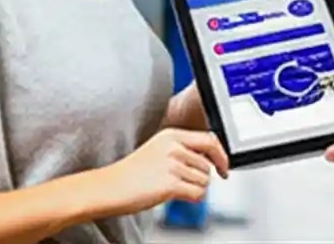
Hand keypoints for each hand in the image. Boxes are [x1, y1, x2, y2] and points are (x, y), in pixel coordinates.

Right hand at [101, 128, 229, 213]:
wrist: (110, 187)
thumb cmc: (131, 172)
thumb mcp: (158, 150)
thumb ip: (182, 150)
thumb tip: (208, 160)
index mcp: (171, 135)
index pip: (210, 139)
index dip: (221, 155)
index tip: (223, 166)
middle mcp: (174, 147)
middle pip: (208, 164)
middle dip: (202, 177)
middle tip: (188, 184)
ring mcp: (173, 165)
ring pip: (205, 181)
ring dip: (194, 188)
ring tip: (173, 188)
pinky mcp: (171, 184)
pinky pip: (198, 193)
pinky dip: (192, 198)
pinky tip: (176, 196)